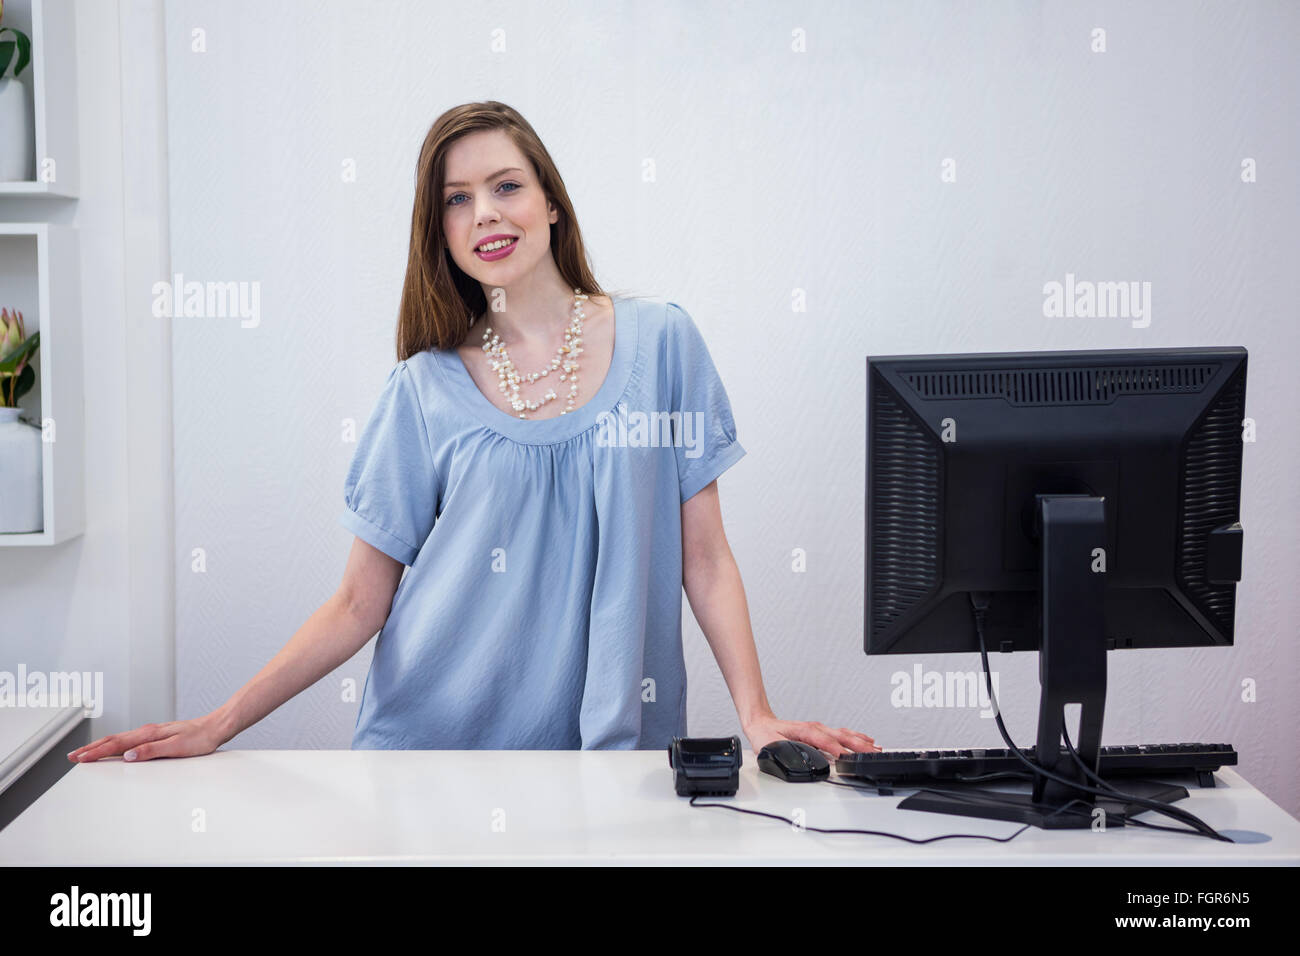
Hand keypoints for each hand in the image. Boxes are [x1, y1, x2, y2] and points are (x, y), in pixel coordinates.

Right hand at [66, 716, 224, 762]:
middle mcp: (147, 731)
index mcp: (149, 734)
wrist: (215, 727)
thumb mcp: (176, 747)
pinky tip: (112, 749)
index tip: (79, 758)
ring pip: (119, 739)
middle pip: (113, 740)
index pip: (116, 744)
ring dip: (100, 746)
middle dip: (91, 748)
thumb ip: (151, 751)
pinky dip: (114, 745)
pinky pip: (129, 740)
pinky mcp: (156, 735)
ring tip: (86, 753)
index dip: (96, 752)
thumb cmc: (200, 738)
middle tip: (72, 756)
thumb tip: (128, 755)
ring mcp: (151, 733)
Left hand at [742, 713, 880, 757]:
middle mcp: (815, 728)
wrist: (761, 724)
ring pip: (845, 734)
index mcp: (804, 731)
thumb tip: (795, 761)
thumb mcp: (771, 747)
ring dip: (860, 741)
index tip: (846, 757)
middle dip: (857, 745)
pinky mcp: (821, 732)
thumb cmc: (766, 735)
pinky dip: (856, 737)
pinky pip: (843, 733)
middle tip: (872, 753)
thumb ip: (784, 753)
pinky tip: (865, 740)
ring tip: (875, 748)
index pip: (824, 741)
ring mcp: (820, 729)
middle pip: (841, 736)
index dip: (836, 749)